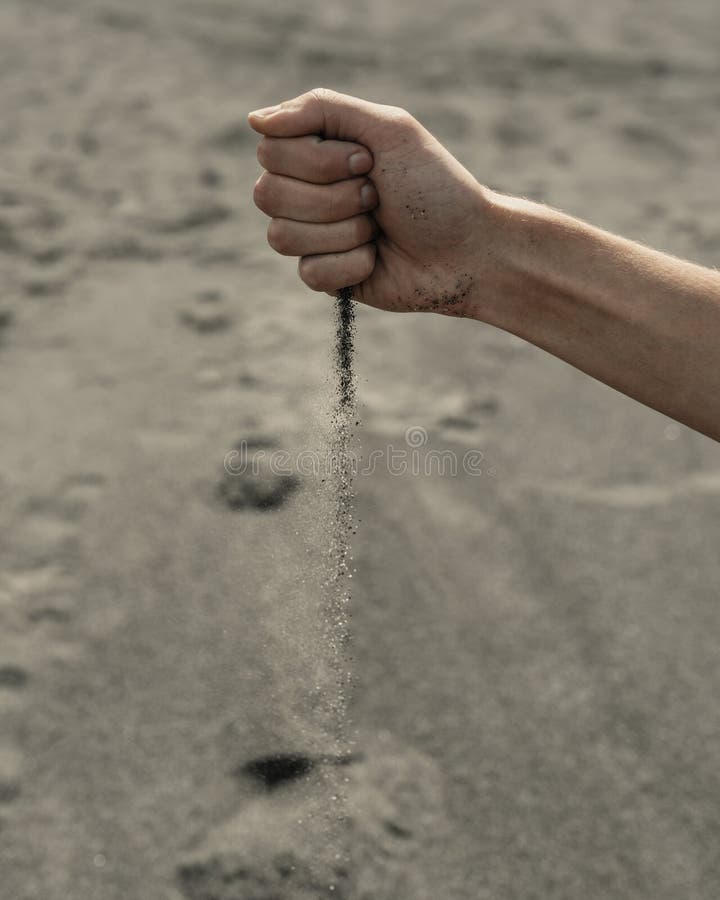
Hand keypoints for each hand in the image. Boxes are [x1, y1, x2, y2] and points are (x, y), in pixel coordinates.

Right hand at [248, 88, 489, 315]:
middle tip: (377, 196)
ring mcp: (313, 236)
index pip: (270, 149)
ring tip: (378, 228)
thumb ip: (322, 110)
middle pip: (268, 193)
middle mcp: (307, 191)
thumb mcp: (388, 130)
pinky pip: (308, 272)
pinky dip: (351, 264)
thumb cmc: (435, 187)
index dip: (317, 160)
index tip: (367, 161)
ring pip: (282, 236)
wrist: (468, 250)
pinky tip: (376, 260)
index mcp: (318, 151)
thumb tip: (254, 119)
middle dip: (333, 197)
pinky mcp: (325, 277)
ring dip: (344, 231)